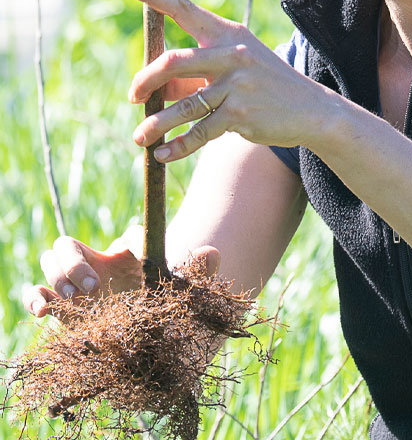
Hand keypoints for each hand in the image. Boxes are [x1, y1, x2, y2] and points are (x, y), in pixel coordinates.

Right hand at [22, 225, 220, 318]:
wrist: (148, 339)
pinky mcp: (63, 309)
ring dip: (57, 277)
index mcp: (131, 255)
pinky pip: (38, 295)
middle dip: (74, 262)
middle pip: (69, 245)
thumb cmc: (163, 307)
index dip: (133, 241)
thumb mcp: (182, 289)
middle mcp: (100, 264)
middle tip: (94, 287)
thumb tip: (212, 252)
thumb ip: (198, 270)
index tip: (140, 259)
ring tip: (76, 301)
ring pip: (50, 263)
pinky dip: (35, 298)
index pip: (129, 235)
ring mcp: (77, 286)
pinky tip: (43, 311)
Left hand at [120, 0, 326, 161]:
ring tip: (139, 137)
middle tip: (132, 96)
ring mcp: (237, 84)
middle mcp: (232, 54)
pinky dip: (178, 145)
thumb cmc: (266, 86)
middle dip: (144, 80)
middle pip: (172, 62)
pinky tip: (163, 154)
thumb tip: (156, 90)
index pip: (184, 9)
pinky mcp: (240, 114)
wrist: (312, 110)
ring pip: (182, 105)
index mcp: (229, 34)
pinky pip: (199, 131)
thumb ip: (197, 75)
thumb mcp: (236, 69)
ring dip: (155, 123)